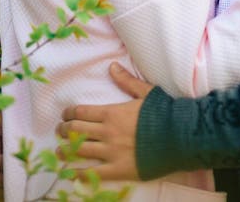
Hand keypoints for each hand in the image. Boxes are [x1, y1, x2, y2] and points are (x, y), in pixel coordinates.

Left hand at [57, 63, 154, 180]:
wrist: (180, 136)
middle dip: (64, 130)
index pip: (81, 112)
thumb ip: (126, 81)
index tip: (64, 115)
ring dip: (66, 150)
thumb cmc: (164, 113)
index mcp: (112, 113)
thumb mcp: (145, 92)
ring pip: (81, 151)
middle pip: (76, 131)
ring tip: (60, 151)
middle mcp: (108, 133)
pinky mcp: (118, 170)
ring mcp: (111, 153)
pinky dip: (80, 173)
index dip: (69, 113)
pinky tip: (72, 173)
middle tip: (60, 130)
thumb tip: (112, 66)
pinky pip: (93, 174)